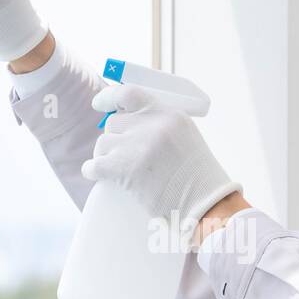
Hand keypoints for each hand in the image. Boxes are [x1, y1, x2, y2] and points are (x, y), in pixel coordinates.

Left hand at [81, 84, 241, 245]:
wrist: (206, 205)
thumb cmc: (197, 177)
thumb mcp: (185, 137)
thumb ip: (159, 125)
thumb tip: (125, 120)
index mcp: (168, 114)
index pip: (129, 93)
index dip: (109, 97)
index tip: (98, 104)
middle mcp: (153, 125)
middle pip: (114, 123)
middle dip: (114, 139)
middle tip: (124, 157)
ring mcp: (138, 146)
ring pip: (102, 143)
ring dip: (105, 156)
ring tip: (120, 171)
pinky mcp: (126, 169)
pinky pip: (94, 164)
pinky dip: (92, 171)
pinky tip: (99, 176)